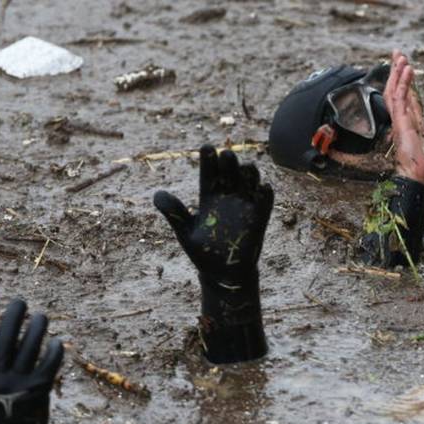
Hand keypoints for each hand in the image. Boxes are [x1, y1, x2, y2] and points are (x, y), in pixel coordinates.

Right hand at [0, 299, 62, 423]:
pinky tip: (57, 341)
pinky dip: (54, 350)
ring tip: (41, 316)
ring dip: (36, 328)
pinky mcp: (40, 389)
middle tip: (20, 302)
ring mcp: (19, 381)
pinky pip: (49, 363)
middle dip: (13, 316)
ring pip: (29, 346)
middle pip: (6, 337)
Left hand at [153, 145, 273, 280]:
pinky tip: (265, 188)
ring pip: (249, 184)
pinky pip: (264, 206)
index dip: (209, 161)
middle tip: (226, 154)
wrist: (222, 274)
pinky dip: (265, 196)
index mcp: (209, 197)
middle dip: (229, 164)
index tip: (207, 148)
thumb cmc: (202, 252)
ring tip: (247, 167)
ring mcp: (245, 208)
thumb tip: (157, 194)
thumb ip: (174, 213)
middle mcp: (228, 197)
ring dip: (250, 175)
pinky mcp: (258, 221)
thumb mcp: (184, 232)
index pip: (209, 174)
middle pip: (230, 174)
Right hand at [384, 50, 423, 188]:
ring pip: (395, 91)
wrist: (422, 180)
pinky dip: (402, 83)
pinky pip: (399, 99)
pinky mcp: (399, 123)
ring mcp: (400, 122)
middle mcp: (405, 122)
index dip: (409, 84)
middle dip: (397, 72)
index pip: (410, 101)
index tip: (408, 69)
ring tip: (399, 56)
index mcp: (415, 127)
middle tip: (397, 54)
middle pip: (399, 91)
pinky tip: (406, 70)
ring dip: (396, 73)